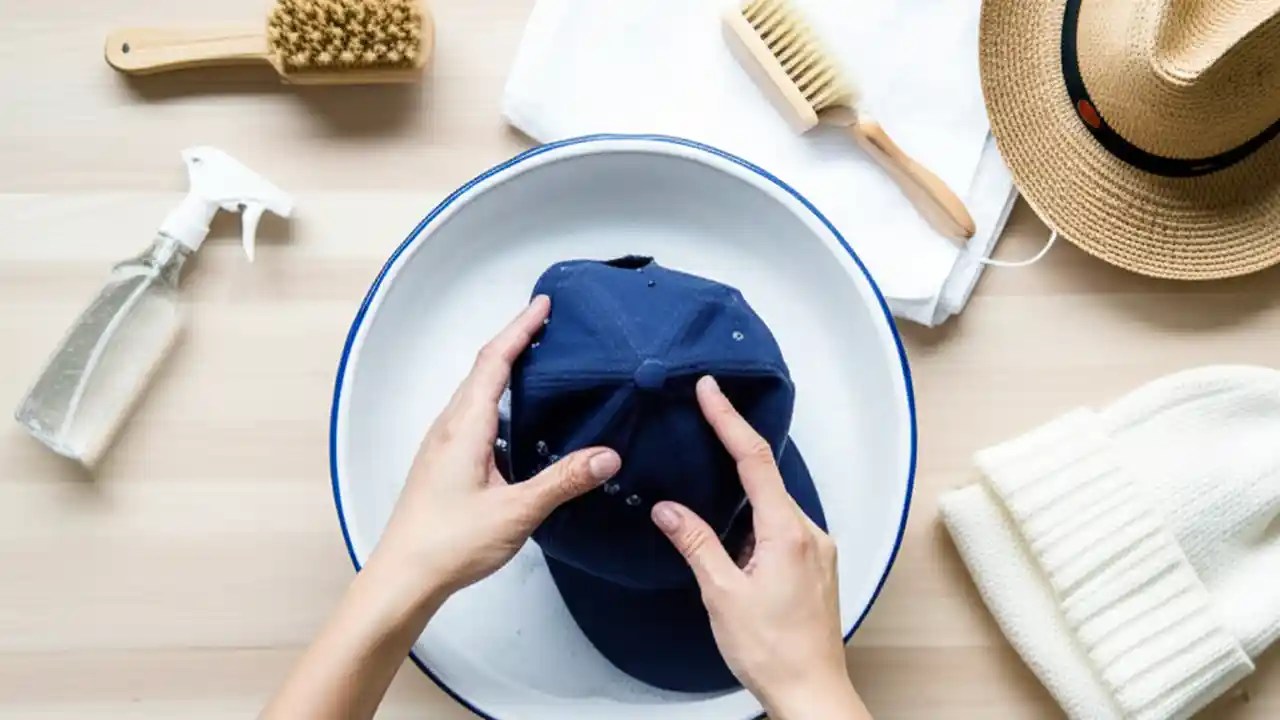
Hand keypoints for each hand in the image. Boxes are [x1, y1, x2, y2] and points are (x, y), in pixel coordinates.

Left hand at [365, 295, 622, 605]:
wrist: (403, 576)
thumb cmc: (452, 542)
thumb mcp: (516, 511)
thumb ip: (563, 480)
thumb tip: (608, 455)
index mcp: (466, 426)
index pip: (494, 361)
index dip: (519, 329)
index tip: (543, 304)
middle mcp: (450, 426)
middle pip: (483, 369)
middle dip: (514, 341)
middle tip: (548, 324)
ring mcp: (443, 444)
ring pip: (476, 393)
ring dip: (504, 371)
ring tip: (538, 363)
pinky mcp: (443, 462)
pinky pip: (473, 416)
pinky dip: (497, 400)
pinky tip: (517, 420)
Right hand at [650, 377, 869, 718]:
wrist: (812, 693)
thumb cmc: (774, 652)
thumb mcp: (722, 594)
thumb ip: (695, 543)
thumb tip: (668, 509)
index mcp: (787, 532)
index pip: (754, 460)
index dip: (729, 420)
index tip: (711, 390)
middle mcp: (809, 534)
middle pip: (765, 479)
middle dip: (730, 459)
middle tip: (701, 431)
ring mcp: (816, 551)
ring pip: (772, 509)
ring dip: (740, 507)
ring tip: (709, 520)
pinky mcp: (815, 567)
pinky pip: (781, 530)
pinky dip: (754, 528)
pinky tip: (735, 549)